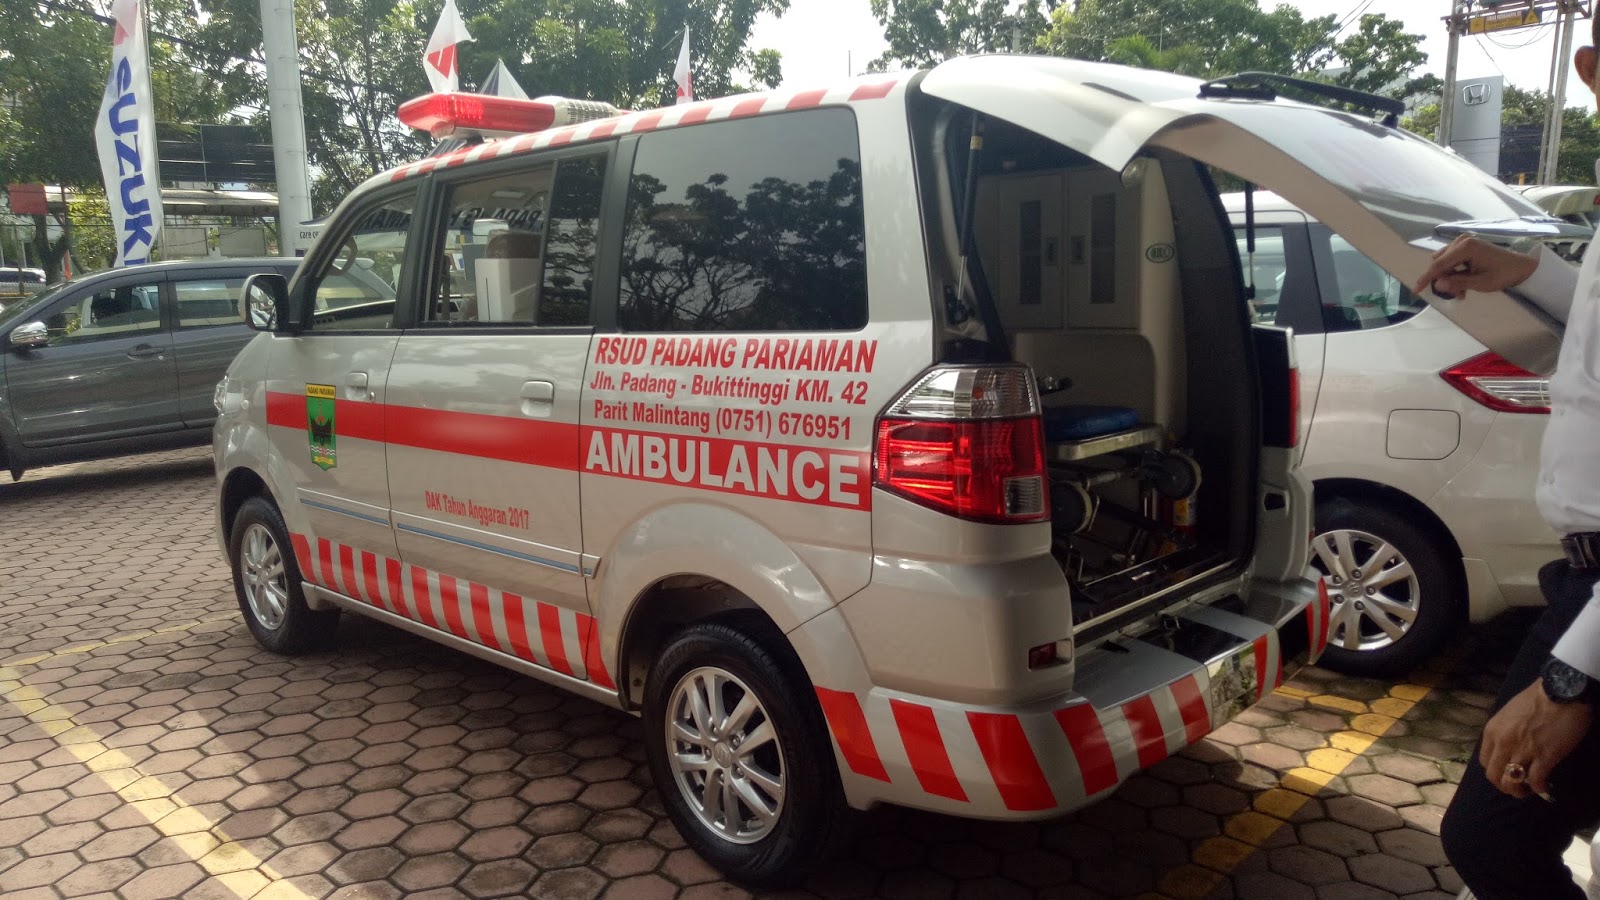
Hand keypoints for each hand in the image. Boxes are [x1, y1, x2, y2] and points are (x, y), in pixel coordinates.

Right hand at [1412, 236, 1538, 298]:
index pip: (1439, 264)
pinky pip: (1452, 260)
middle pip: (1440, 263)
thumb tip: (1437, 285)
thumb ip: (1457, 283)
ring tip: (1462, 291)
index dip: (1427, 278)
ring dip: (1450, 278)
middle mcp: (1461, 241)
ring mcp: (1464, 242)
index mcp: (1465, 247)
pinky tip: (1463, 283)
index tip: (1416, 290)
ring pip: (1445, 263)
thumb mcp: (1480, 283)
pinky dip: (1455, 273)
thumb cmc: (1503, 275)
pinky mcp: (1467, 245)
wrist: (1521, 267)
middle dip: (1444, 280)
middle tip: (1456, 294)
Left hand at [1479, 680, 1592, 798]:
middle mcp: (1503, 743)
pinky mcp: (1544, 756)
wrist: (1561, 691)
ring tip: (1529, 790)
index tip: (1506, 774)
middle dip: (1504, 787)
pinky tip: (1545, 788)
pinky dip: (1539, 788)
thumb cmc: (1537, 699)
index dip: (1495, 772)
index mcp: (1492, 731)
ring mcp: (1523, 750)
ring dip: (1519, 791)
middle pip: (1494, 776)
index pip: (1484, 762)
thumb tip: (1508, 749)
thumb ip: (1504, 732)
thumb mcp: (1509, 714)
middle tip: (1518, 788)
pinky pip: (1536, 781)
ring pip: (1511, 783)